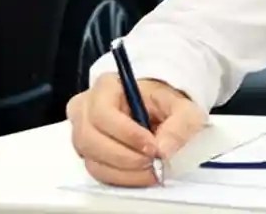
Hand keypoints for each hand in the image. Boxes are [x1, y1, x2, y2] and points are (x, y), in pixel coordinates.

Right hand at [67, 73, 206, 186]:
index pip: (102, 112)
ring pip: (92, 159)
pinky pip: (96, 172)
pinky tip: (141, 174)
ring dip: (124, 171)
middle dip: (125, 156)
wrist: (161, 114)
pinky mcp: (88, 154)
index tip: (151, 146)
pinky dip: (121, 178)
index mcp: (107, 87)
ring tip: (151, 169)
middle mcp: (86, 108)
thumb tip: (163, 151)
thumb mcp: (183, 108)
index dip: (125, 133)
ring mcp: (82, 133)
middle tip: (153, 162)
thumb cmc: (166, 105)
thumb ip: (179, 125)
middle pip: (90, 139)